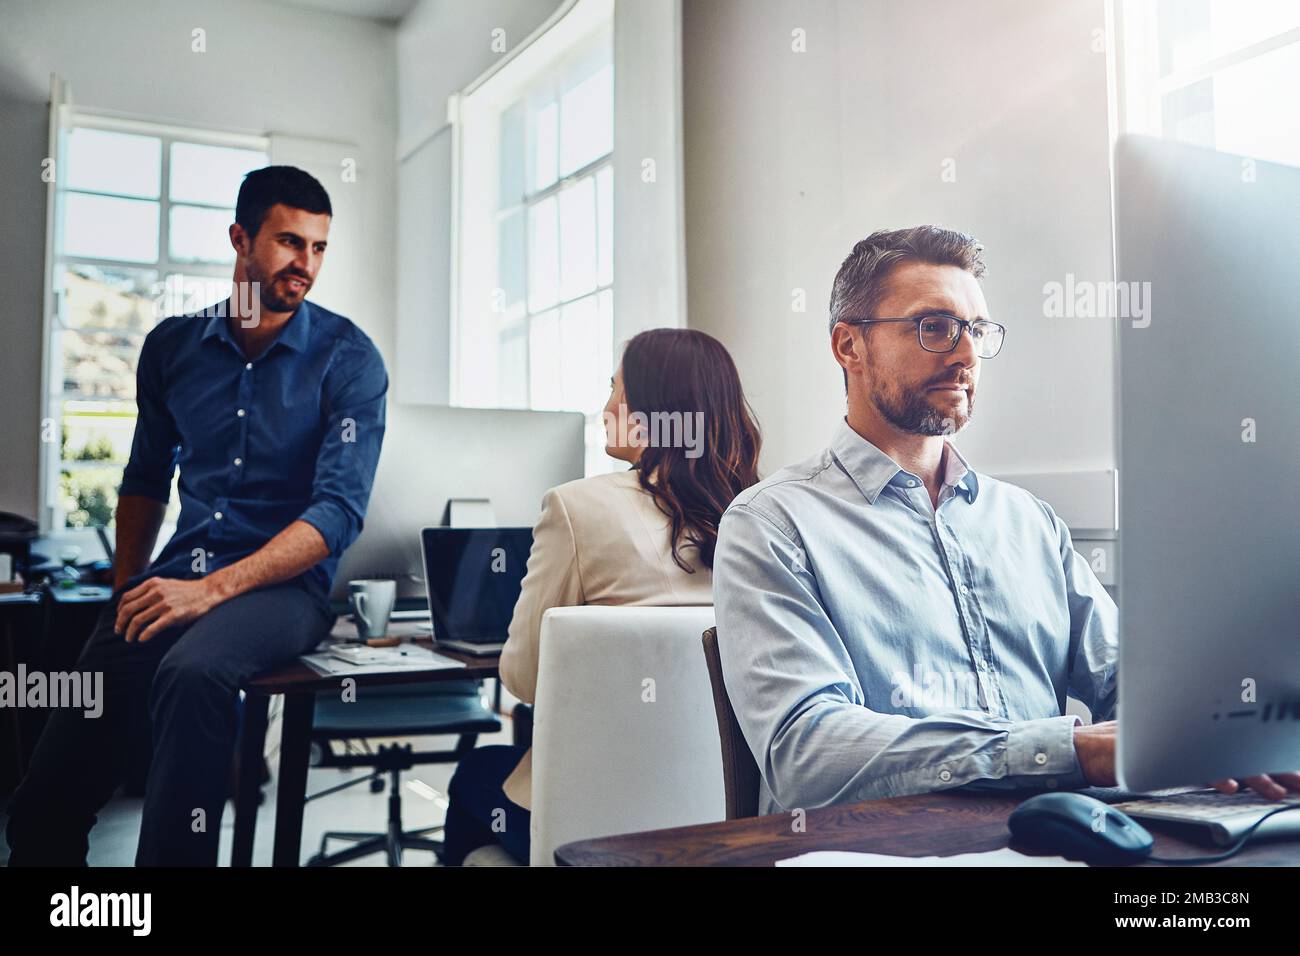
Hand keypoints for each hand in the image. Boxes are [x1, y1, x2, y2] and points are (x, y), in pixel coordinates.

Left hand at [115, 577, 220, 642]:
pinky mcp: (174, 615)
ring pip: (137, 620)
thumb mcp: (165, 584)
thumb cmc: (186, 591)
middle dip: (120, 623)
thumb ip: (149, 591)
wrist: (208, 592)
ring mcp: (165, 604)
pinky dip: (144, 635)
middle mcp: (156, 592)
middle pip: (128, 609)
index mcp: (152, 584)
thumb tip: (132, 605)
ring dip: (130, 632)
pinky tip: (141, 639)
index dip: (119, 610)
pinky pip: (152, 628)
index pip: (126, 598)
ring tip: (129, 638)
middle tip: (119, 631)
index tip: (119, 618)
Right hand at [1073, 721, 1299, 798]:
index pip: (1236, 736)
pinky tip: (1228, 785)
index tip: (1290, 770)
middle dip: (1274, 764)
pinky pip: (1192, 764)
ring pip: (1223, 754)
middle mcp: (1184, 726)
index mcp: (1189, 724)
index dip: (1266, 752)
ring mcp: (1172, 737)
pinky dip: (1213, 774)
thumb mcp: (1161, 743)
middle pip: (1238, 744)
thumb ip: (1190, 748)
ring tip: (1276, 790)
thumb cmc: (1120, 748)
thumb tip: (1227, 765)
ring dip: (1254, 774)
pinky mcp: (1158, 752)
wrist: (1082, 747)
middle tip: (1298, 781)